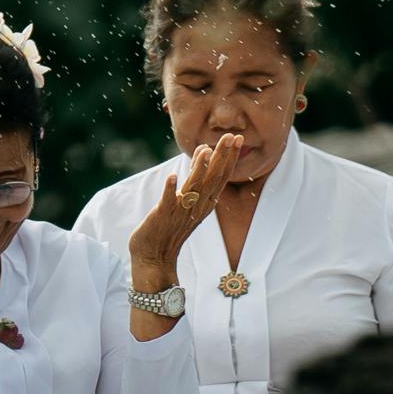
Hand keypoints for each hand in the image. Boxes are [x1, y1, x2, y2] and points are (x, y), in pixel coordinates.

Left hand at [124, 132, 245, 285]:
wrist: (155, 256)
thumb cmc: (171, 224)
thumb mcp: (189, 197)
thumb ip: (197, 174)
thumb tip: (205, 150)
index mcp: (205, 201)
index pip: (221, 176)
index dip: (229, 157)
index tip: (237, 138)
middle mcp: (197, 206)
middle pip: (213, 179)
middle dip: (222, 157)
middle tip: (231, 137)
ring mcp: (181, 212)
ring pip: (194, 188)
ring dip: (199, 169)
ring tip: (205, 150)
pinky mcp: (163, 216)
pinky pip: (168, 202)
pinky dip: (170, 190)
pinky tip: (172, 176)